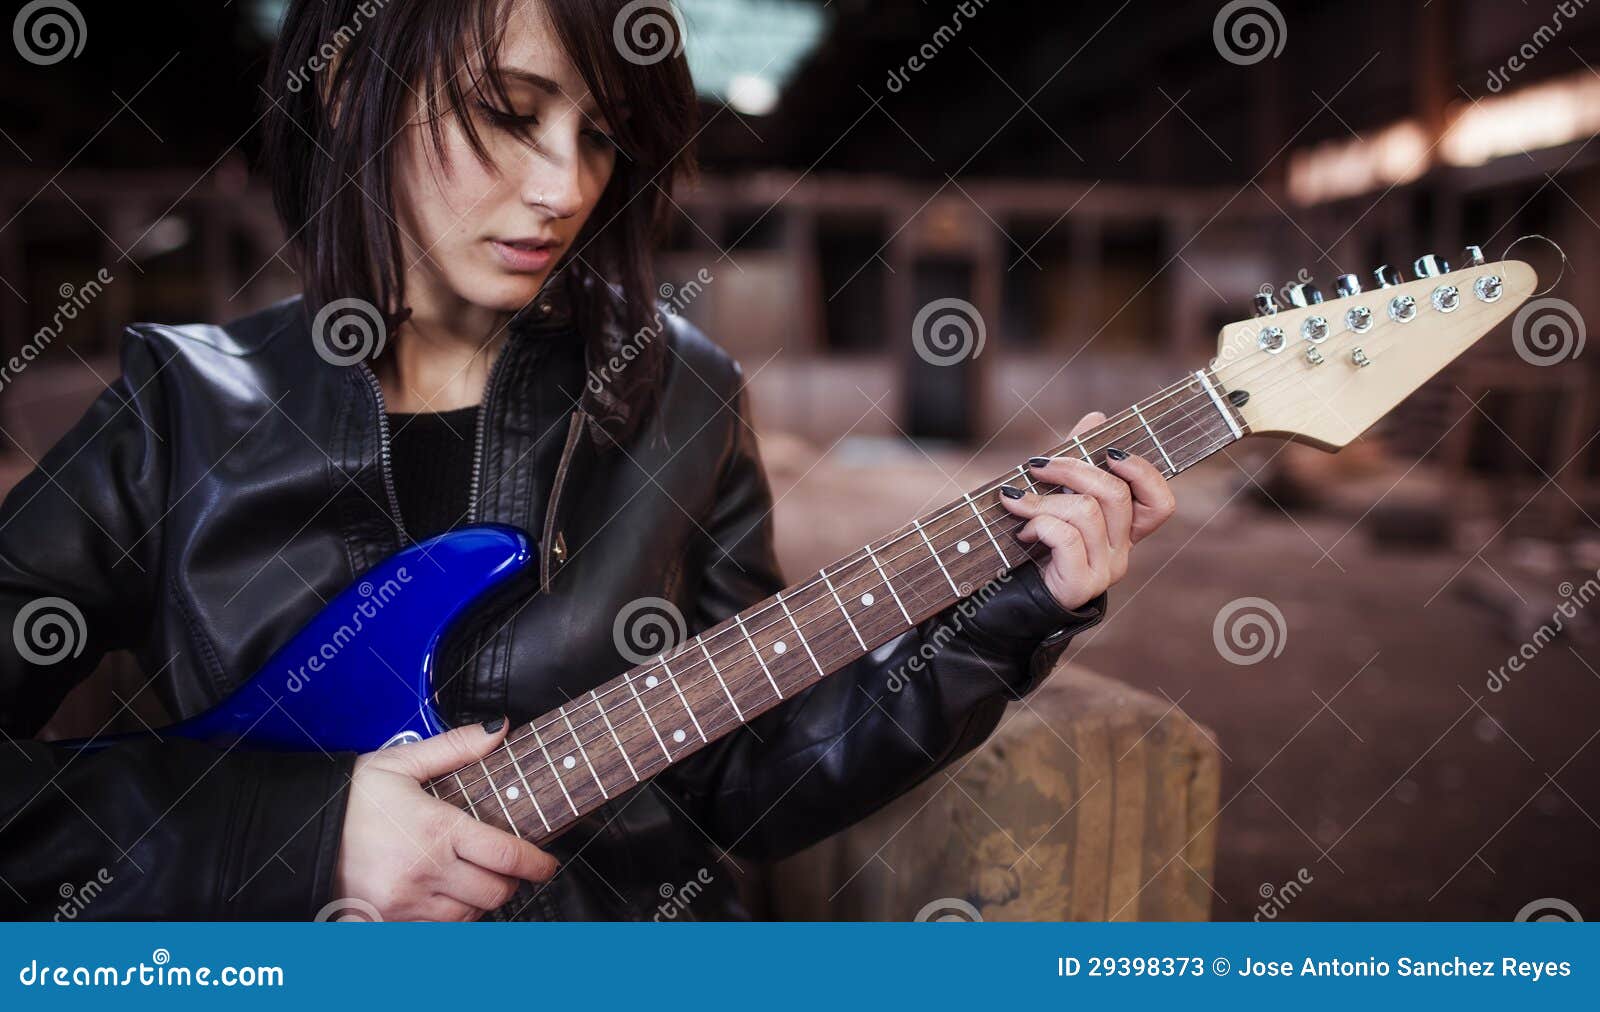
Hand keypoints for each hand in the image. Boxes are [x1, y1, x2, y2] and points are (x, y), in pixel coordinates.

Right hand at [332, 719, 559, 920]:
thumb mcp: (400, 762)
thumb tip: (497, 729)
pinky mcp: (387, 924)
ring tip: (472, 878)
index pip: (506, 855)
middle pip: (494, 892)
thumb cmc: (350, 797)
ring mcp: (406, 904)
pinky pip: (435, 932)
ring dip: (479, 901)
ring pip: (468, 916)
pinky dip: (448, 919)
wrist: (296, 832)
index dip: (536, 863)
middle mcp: (425, 873)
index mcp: (437, 831)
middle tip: (506, 867)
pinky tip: (442, 897)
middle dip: (509, 881)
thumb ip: (454, 747)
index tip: (547, 863)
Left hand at [997, 411, 1177, 610]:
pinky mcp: (1081, 583)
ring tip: (1016, 503)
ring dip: (1042, 500)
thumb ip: (1079, 460)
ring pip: (1085, 512)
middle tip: (1035, 466)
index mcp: (1125, 529)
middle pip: (1114, 494)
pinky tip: (1024, 532)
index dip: (1142, 473)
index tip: (1109, 452)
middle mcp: (1123, 550)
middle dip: (1071, 469)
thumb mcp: (1059, 496)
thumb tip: (1097, 417)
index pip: (1160, 503)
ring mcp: (1105, 569)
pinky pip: (1065, 537)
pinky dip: (1038, 524)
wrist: (1013, 596)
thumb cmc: (1038, 542)